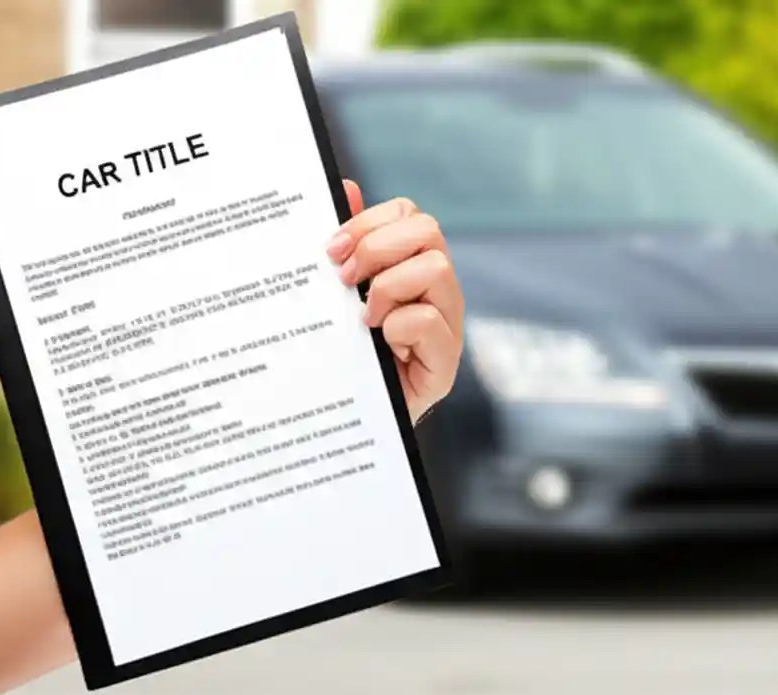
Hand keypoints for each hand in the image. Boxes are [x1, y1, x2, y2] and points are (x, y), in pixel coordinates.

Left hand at [326, 180, 463, 422]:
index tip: (331, 250)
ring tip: (365, 318)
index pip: (409, 214)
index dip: (369, 222)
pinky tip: (382, 345)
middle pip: (428, 230)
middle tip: (345, 280)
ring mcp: (447, 325)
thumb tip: (345, 187)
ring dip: (389, 288)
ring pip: (436, 269)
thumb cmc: (347, 355)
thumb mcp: (337, 297)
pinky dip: (399, 326)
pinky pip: (430, 320)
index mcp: (411, 267)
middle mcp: (437, 291)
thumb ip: (346, 245)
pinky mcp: (444, 362)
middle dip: (378, 247)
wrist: (352, 424)